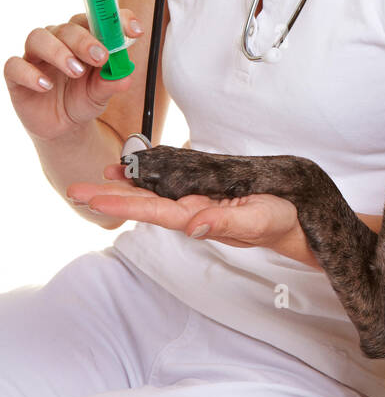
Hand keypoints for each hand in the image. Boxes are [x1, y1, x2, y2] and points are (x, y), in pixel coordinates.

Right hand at [5, 10, 142, 142]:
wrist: (62, 126)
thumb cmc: (82, 99)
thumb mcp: (101, 94)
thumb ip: (111, 82)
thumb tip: (126, 76)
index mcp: (84, 38)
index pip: (98, 18)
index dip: (116, 19)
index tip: (135, 31)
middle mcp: (59, 41)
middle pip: (68, 27)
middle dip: (85, 40)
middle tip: (100, 57)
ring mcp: (36, 56)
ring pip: (39, 37)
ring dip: (59, 52)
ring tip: (76, 71)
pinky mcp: (17, 75)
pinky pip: (15, 65)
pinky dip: (30, 73)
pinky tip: (46, 85)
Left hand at [67, 161, 301, 252]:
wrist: (297, 220)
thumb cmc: (282, 221)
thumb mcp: (259, 221)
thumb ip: (226, 224)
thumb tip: (193, 227)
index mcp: (202, 218)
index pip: (154, 212)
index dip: (123, 205)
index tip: (94, 200)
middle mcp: (194, 211)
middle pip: (145, 204)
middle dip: (111, 197)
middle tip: (75, 190)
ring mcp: (200, 201)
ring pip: (155, 193)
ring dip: (126, 186)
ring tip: (101, 173)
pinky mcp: (209, 191)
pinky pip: (174, 183)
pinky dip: (153, 175)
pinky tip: (139, 169)